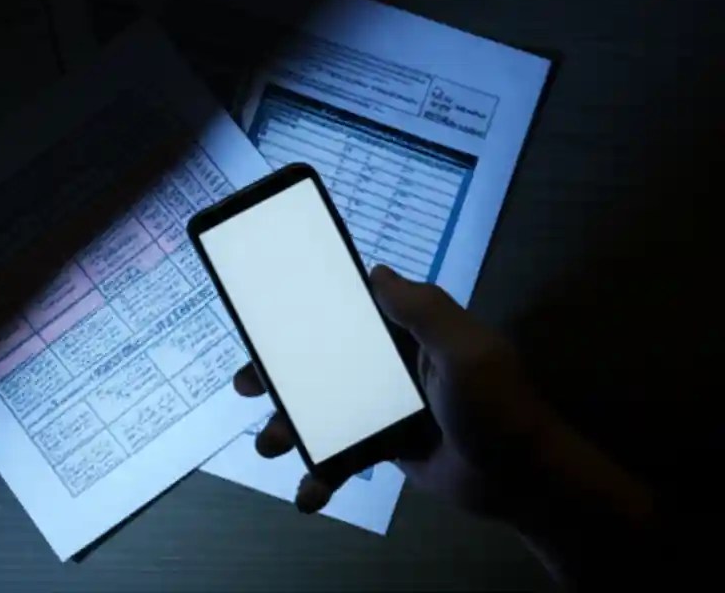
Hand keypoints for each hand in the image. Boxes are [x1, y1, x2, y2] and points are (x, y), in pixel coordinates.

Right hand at [233, 265, 551, 516]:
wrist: (521, 480)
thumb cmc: (497, 407)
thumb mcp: (466, 350)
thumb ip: (424, 311)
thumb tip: (377, 272)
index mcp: (405, 334)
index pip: (346, 313)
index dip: (303, 314)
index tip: (264, 318)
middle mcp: (387, 365)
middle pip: (318, 362)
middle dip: (277, 375)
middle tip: (246, 384)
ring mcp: (382, 407)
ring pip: (320, 411)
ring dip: (289, 429)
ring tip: (271, 446)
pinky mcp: (383, 446)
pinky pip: (341, 455)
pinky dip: (321, 476)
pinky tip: (308, 495)